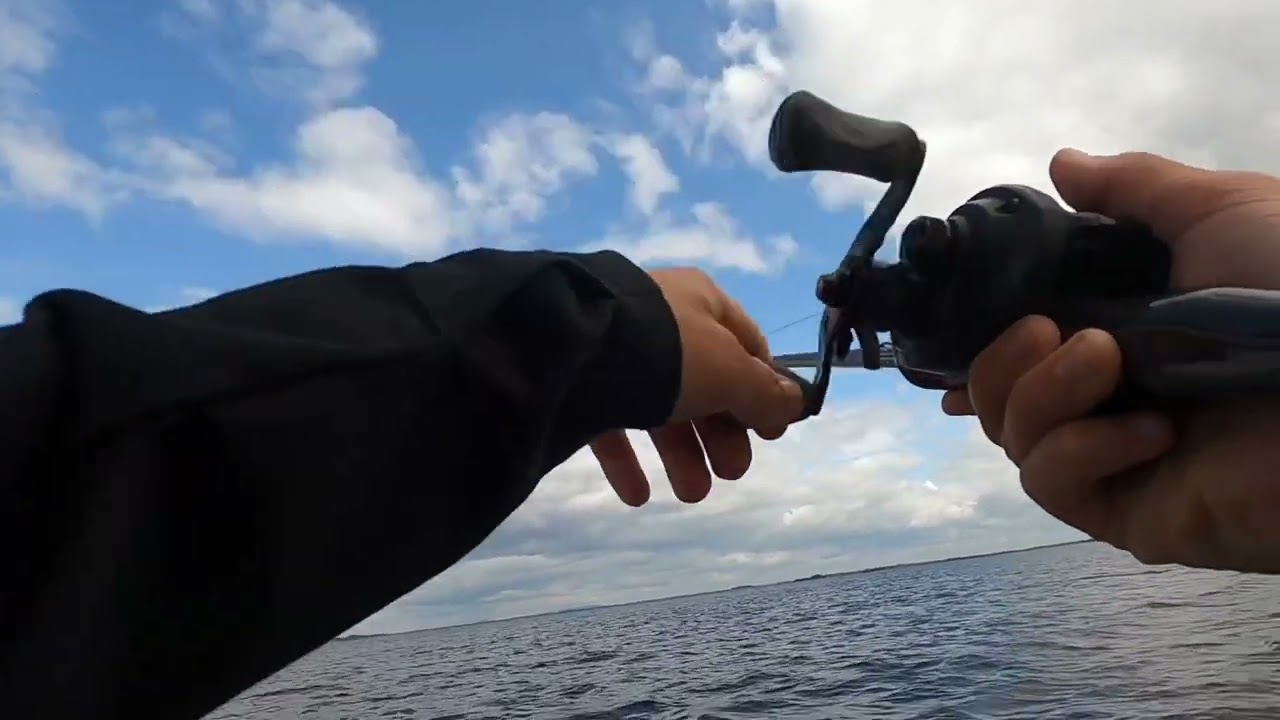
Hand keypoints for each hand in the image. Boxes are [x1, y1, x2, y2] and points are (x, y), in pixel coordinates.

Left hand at [591, 267, 804, 505]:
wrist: (569, 350)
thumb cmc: (665, 352)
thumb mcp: (728, 372)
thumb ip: (762, 392)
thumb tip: (795, 402)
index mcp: (701, 304)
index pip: (746, 346)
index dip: (763, 391)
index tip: (771, 435)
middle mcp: (660, 322)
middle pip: (704, 383)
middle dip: (721, 434)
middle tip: (732, 473)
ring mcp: (616, 351)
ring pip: (658, 406)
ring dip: (682, 455)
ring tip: (691, 495)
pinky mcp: (579, 381)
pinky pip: (610, 423)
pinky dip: (628, 461)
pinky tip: (637, 495)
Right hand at [944, 149, 1279, 571]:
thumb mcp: (1218, 212)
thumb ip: (1135, 188)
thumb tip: (1063, 164)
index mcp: (1124, 338)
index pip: (1022, 350)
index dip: (981, 341)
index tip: (952, 328)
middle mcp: (1109, 402)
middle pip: (996, 398)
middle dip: (1000, 359)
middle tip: (1049, 329)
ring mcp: (1118, 461)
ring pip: (1013, 439)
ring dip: (1039, 393)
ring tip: (1107, 361)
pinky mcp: (1132, 514)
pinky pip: (1054, 484)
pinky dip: (1083, 448)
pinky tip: (1154, 430)